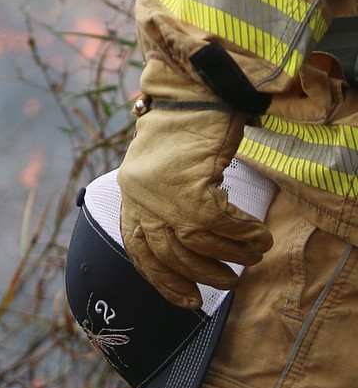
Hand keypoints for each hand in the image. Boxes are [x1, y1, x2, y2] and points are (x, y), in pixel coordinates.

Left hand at [118, 62, 272, 310]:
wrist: (192, 86)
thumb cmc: (183, 126)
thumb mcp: (158, 167)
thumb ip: (162, 200)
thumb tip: (187, 245)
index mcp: (129, 192)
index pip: (139, 249)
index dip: (162, 281)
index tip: (187, 301)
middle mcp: (139, 195)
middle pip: (171, 254)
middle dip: (202, 274)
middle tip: (228, 281)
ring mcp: (164, 192)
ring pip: (199, 243)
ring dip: (231, 256)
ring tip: (251, 257)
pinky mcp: (192, 184)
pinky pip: (223, 224)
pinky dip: (244, 235)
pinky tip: (259, 236)